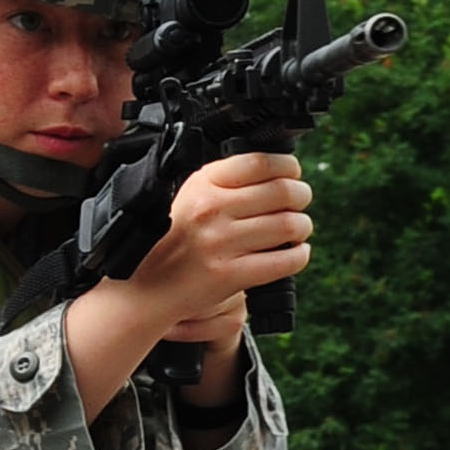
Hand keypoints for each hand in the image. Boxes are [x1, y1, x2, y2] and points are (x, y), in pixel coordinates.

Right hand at [135, 148, 311, 323]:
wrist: (146, 286)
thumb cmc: (174, 240)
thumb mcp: (190, 197)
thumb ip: (228, 182)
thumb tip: (280, 174)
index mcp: (203, 184)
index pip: (261, 163)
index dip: (288, 167)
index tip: (293, 174)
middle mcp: (211, 210)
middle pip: (283, 192)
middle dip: (302, 196)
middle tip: (299, 203)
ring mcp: (220, 243)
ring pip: (290, 226)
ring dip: (302, 227)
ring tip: (297, 231)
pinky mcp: (230, 275)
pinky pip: (285, 260)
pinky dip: (298, 256)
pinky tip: (293, 253)